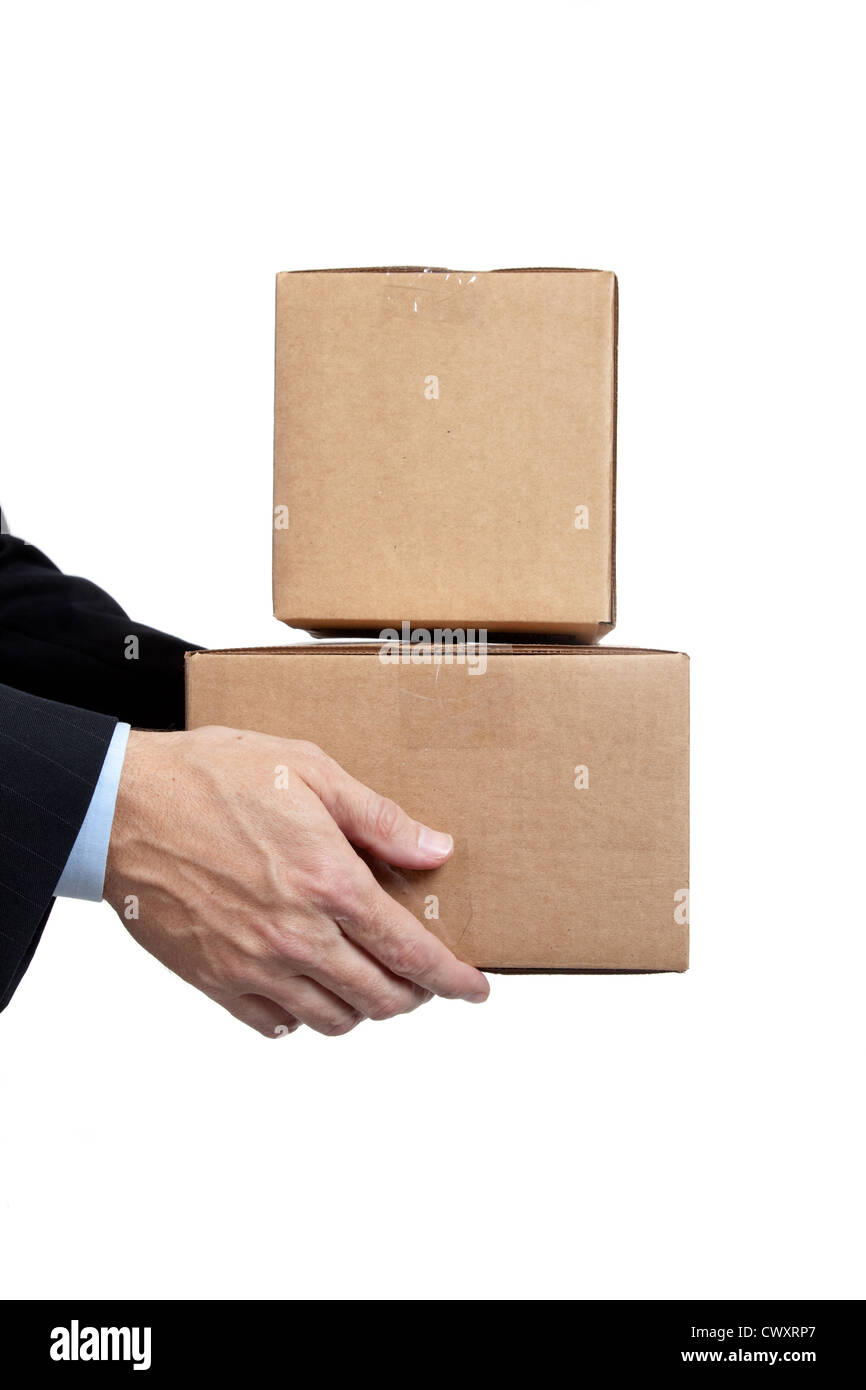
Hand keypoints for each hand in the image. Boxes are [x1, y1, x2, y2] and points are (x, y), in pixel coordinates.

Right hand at [104, 726, 488, 1036]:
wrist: (120, 806)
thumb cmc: (211, 777)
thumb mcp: (308, 771)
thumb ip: (378, 819)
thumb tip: (436, 851)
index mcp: (327, 882)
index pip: (410, 951)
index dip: (452, 978)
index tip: (475, 989)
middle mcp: (295, 936)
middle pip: (380, 998)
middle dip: (414, 995)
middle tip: (422, 980)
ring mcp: (252, 965)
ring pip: (332, 1021)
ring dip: (362, 1008)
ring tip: (365, 980)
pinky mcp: (213, 980)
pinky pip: (274, 1026)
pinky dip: (301, 1016)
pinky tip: (305, 985)